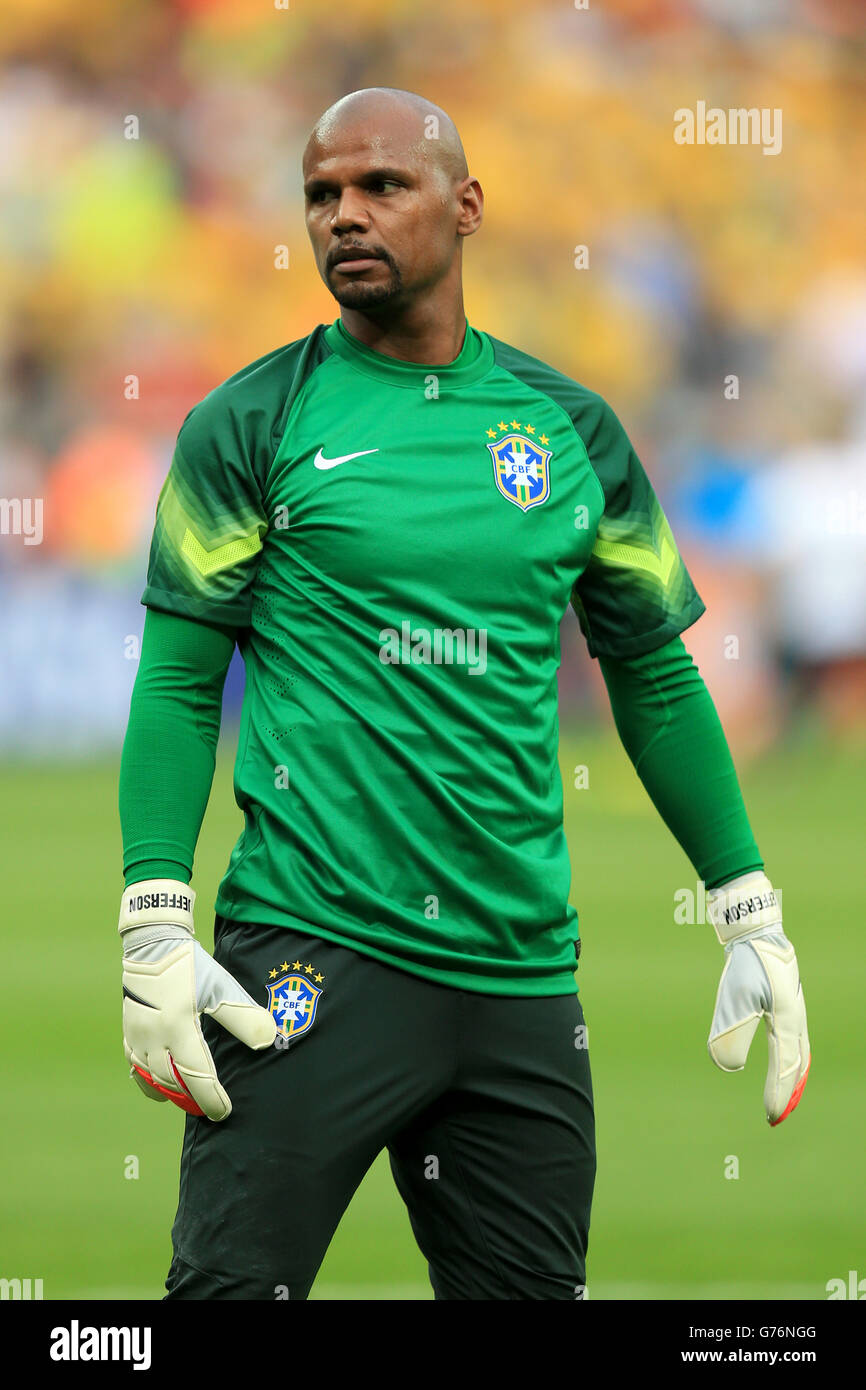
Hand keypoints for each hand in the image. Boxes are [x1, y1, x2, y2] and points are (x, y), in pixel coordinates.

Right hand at [119, 880, 275, 1120]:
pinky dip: (149, 1081)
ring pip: (152, 1078)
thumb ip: (244, 1017)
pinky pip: (135, 1067)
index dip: (210, 1099)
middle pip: (173, 1081)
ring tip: (191, 1099)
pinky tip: (161, 1087)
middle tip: (211, 1107)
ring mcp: (137, 1037)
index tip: (223, 1113)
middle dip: (193, 1098)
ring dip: (172, 1092)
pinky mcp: (129, 1032)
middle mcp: (153, 1038)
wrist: (153, 944)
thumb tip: (268, 1040)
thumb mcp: (222, 989)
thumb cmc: (191, 966)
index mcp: (178, 1028)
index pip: (196, 1076)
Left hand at [706, 872, 809, 1125]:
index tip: (770, 1119)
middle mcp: (795, 1018)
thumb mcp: (735, 999)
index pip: (785, 1069)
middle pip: (797, 1065)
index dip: (778, 1096)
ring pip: (798, 1051)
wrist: (755, 928)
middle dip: (788, 1091)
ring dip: (791, 1075)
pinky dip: (789, 1054)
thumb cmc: (746, 962)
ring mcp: (792, 1007)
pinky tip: (780, 1053)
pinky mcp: (782, 999)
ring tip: (784, 1092)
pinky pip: (791, 1036)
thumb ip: (732, 1035)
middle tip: (777, 1116)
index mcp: (788, 1023)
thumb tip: (727, 1067)